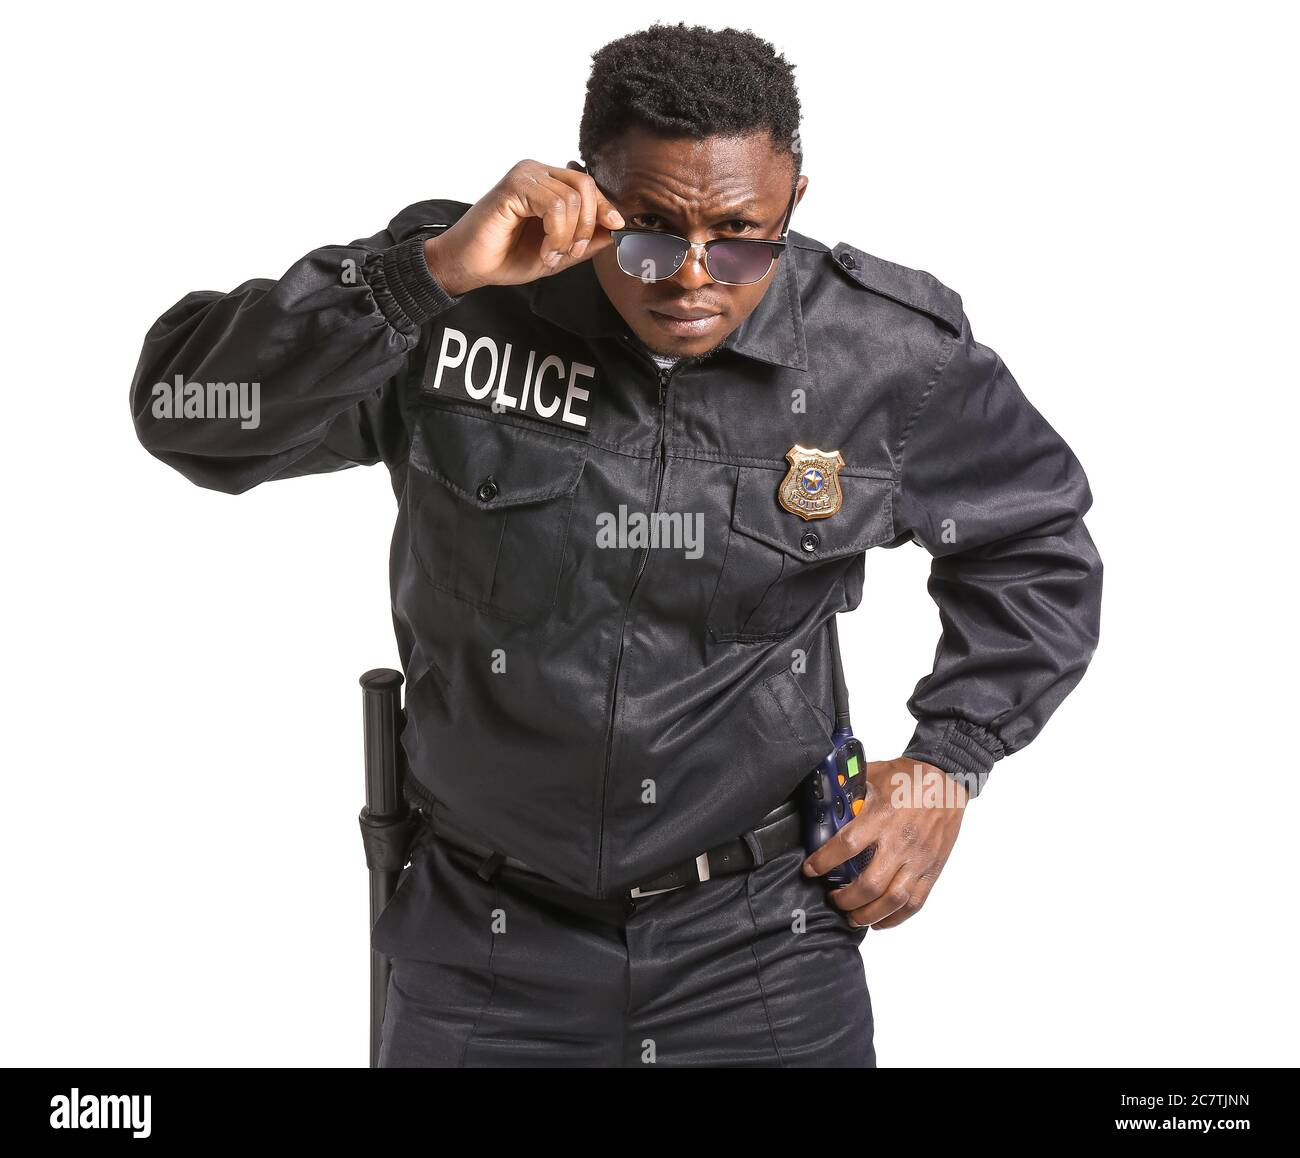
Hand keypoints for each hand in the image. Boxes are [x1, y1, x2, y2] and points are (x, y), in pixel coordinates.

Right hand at [423, 159, 624, 295]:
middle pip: (586, 185)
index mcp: (548, 184)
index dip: (605, 206)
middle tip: (573, 252)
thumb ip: (584, 242)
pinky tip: (545, 250)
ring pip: (572, 198)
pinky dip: (556, 234)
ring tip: (551, 254)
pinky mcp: (514, 185)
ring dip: (568, 236)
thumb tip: (614, 231)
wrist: (471, 266)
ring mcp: (525, 175)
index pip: (588, 185)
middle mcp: (537, 173)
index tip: (616, 226)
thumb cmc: (505, 257)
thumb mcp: (556, 253)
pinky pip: (555, 205)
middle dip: (589, 224)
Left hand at [802, 757, 968, 929]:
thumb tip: (822, 796)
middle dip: (845, 899)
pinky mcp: (932, 869)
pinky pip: (915, 902)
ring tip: (852, 917)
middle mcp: (900, 841)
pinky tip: (879, 921)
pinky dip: (895, 918)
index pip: (847, 845)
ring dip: (868, 915)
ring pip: (892, 901)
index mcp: (882, 816)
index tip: (810, 870)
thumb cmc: (908, 777)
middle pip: (869, 884)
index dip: (824, 862)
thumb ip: (849, 790)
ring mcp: (918, 859)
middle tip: (832, 899)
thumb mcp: (874, 775)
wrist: (946, 779)